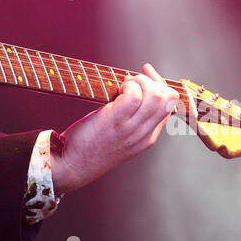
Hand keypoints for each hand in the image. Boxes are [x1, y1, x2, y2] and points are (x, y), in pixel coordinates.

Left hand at [52, 63, 178, 193]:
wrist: (72, 166)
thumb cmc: (90, 147)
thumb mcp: (118, 137)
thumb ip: (130, 119)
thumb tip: (134, 89)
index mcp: (147, 138)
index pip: (168, 106)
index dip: (160, 85)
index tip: (147, 73)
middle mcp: (144, 134)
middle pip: (168, 98)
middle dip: (152, 81)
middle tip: (130, 81)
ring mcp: (131, 129)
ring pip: (155, 95)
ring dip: (140, 81)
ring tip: (122, 86)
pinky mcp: (116, 122)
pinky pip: (134, 95)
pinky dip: (127, 86)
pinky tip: (115, 91)